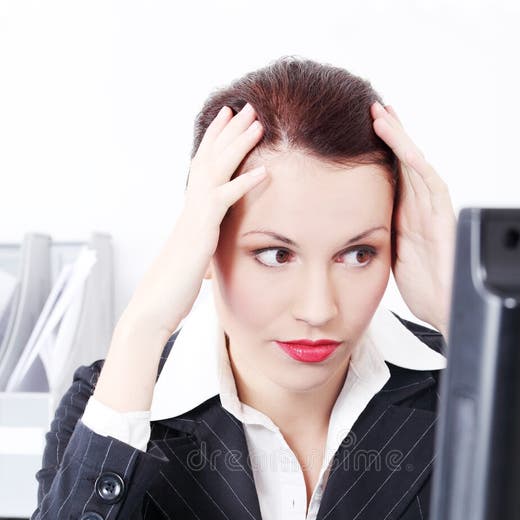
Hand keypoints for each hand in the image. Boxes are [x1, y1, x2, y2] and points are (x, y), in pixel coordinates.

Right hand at [126, 102, 266, 337]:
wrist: (152, 310)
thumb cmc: (171, 295)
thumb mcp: (192, 267)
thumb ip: (201, 253)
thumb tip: (207, 258)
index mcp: (190, 216)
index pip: (204, 170)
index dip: (217, 144)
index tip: (230, 121)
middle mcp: (190, 210)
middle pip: (210, 160)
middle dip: (228, 132)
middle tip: (247, 106)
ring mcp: (194, 219)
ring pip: (217, 170)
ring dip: (238, 144)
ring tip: (258, 122)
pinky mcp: (200, 232)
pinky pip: (224, 201)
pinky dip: (245, 184)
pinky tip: (266, 171)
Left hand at [371, 101, 455, 337]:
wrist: (448, 308)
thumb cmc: (426, 290)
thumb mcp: (393, 258)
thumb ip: (380, 237)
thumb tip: (352, 230)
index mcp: (406, 217)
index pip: (390, 176)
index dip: (375, 154)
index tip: (355, 133)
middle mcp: (420, 208)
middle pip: (403, 161)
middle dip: (388, 134)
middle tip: (370, 107)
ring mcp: (433, 209)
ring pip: (414, 163)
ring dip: (398, 137)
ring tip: (380, 113)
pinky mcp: (443, 215)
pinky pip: (428, 180)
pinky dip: (414, 160)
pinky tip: (400, 143)